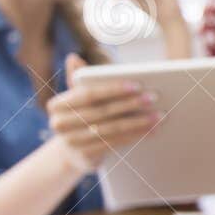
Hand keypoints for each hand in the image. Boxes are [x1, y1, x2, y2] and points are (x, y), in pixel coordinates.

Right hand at [45, 53, 160, 170]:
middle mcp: (59, 125)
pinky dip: (135, 136)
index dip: (113, 89)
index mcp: (56, 105)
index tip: (137, 85)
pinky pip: (115, 144)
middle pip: (102, 112)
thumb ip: (77, 80)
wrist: (71, 153)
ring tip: (158, 115)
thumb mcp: (76, 99)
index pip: (89, 95)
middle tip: (153, 98)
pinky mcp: (85, 157)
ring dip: (138, 122)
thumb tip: (73, 57)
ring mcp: (71, 143)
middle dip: (130, 104)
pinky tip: (151, 130)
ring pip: (112, 129)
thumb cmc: (79, 118)